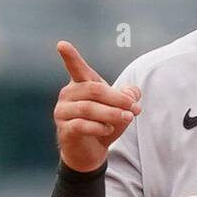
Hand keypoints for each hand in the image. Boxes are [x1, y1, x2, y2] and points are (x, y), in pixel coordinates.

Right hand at [53, 41, 141, 171]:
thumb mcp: (119, 109)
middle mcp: (67, 95)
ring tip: (127, 118)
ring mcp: (63, 113)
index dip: (70, 56)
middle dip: (117, 98)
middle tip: (135, 108)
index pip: (76, 68)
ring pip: (88, 108)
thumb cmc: (103, 124)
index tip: (62, 44)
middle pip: (94, 90)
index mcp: (80, 84)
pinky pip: (82, 125)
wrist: (90, 152)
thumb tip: (132, 93)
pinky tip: (108, 129)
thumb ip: (127, 96)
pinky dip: (99, 127)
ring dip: (111, 113)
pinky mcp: (65, 130)